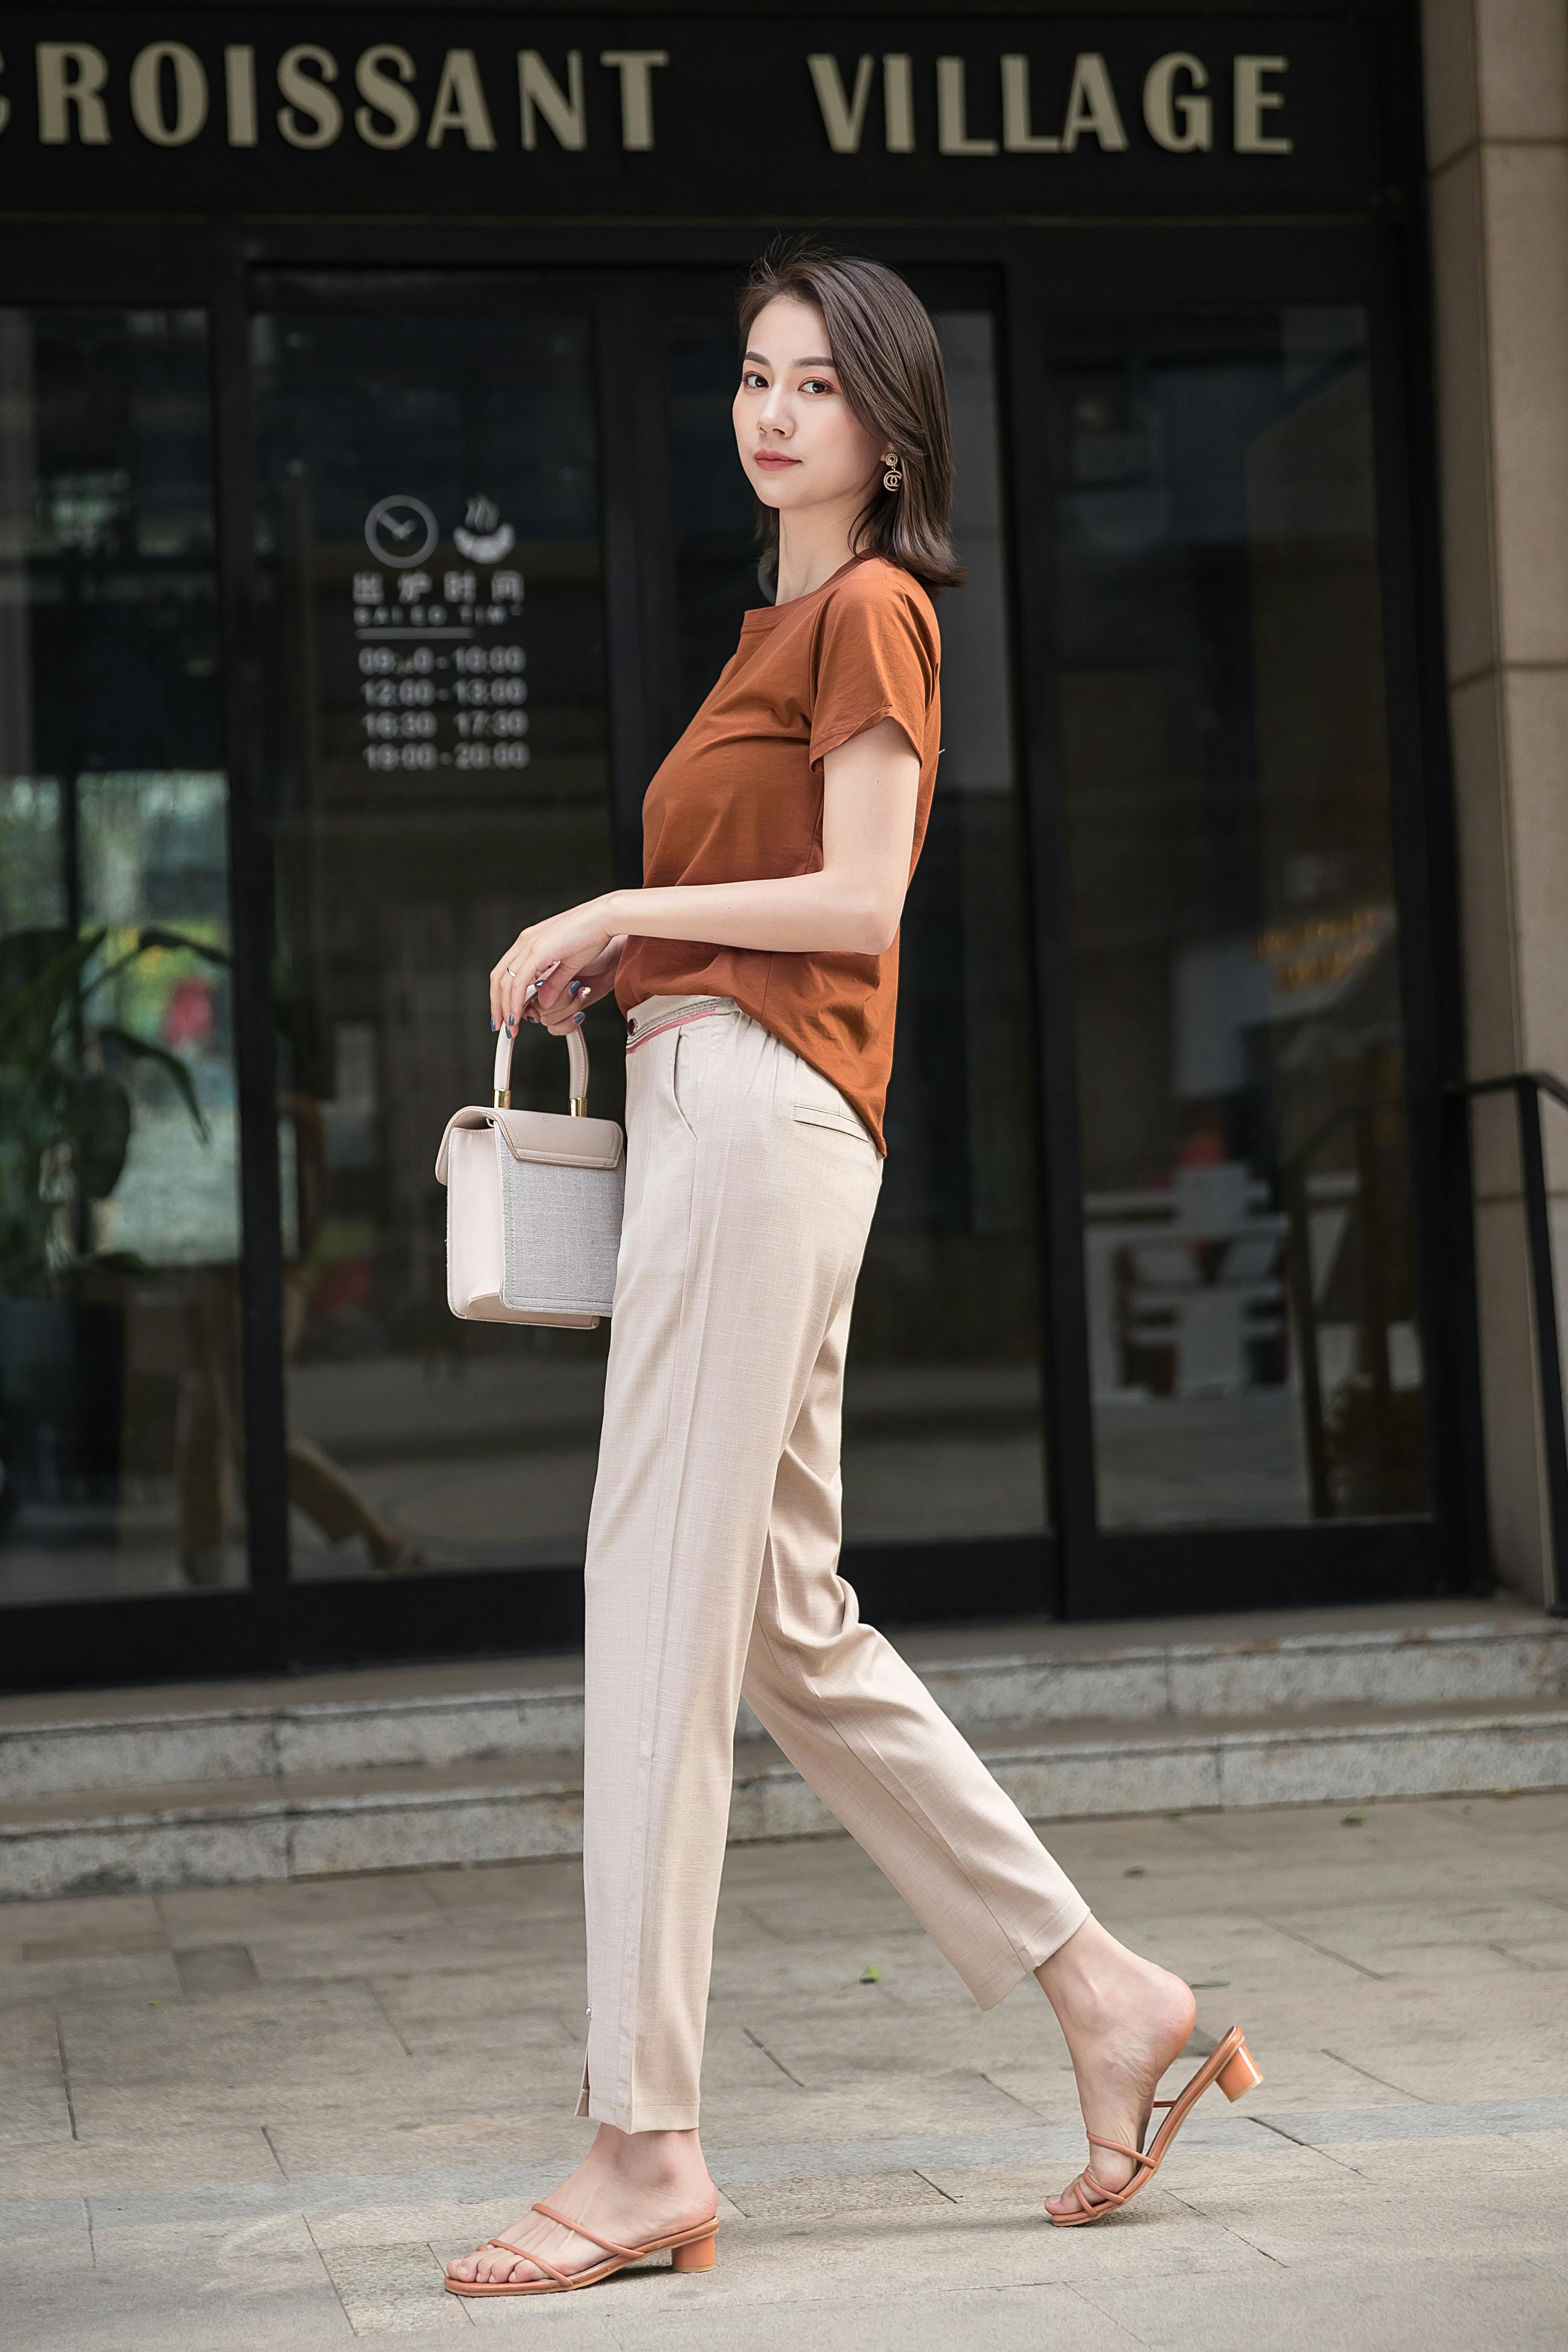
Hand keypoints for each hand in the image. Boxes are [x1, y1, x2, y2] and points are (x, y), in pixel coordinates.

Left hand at [490, 900, 620, 1034]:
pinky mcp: (537, 951)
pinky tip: (517, 1015)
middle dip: (497, 1005)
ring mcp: (529, 944)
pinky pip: (518, 982)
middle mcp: (525, 941)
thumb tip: (543, 1001)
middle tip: (501, 1025)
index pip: (505, 970)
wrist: (605, 917)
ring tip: (509, 1027)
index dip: (500, 994)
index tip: (504, 1012)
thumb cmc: (593, 933)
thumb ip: (555, 982)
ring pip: (504, 982)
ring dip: (504, 1008)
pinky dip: (514, 1002)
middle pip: (498, 977)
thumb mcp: (570, 963)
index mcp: (530, 941)